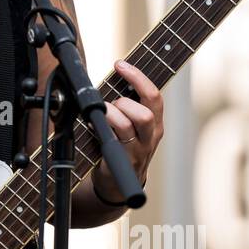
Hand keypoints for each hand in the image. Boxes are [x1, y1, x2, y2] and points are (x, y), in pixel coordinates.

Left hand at [92, 60, 163, 201]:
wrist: (118, 185)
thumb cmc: (122, 146)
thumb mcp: (131, 124)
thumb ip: (127, 104)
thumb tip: (112, 77)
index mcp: (155, 124)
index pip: (154, 96)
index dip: (137, 77)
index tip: (119, 64)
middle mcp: (150, 137)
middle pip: (147, 113)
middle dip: (125, 101)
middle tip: (112, 104)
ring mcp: (137, 151)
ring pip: (128, 125)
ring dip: (110, 114)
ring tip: (102, 116)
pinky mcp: (120, 162)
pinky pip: (111, 142)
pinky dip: (99, 129)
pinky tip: (92, 127)